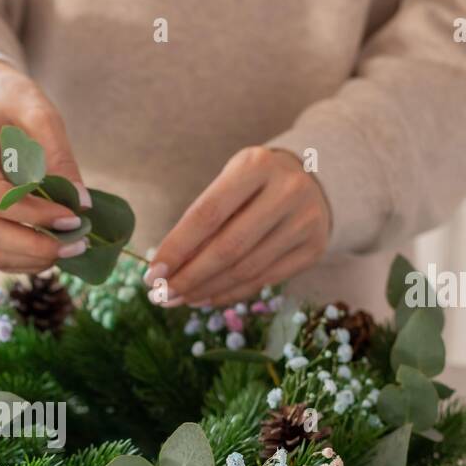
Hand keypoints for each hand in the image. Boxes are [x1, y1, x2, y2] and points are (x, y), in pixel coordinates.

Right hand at [0, 60, 89, 271]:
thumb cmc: (11, 104)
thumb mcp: (40, 113)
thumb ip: (60, 156)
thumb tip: (81, 204)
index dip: (34, 214)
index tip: (73, 217)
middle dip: (36, 243)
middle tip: (78, 243)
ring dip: (32, 258)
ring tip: (70, 249)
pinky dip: (23, 260)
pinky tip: (52, 251)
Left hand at [145, 147, 331, 307]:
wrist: (314, 180)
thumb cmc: (254, 184)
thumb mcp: (228, 184)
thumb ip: (201, 220)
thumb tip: (166, 270)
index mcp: (257, 166)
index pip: (207, 215)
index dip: (176, 248)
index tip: (151, 274)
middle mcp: (287, 191)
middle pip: (228, 248)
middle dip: (188, 277)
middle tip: (161, 295)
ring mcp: (305, 222)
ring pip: (246, 270)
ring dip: (205, 290)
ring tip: (179, 299)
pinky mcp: (314, 249)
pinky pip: (264, 281)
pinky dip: (230, 294)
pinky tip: (205, 298)